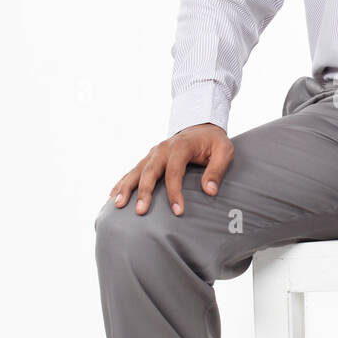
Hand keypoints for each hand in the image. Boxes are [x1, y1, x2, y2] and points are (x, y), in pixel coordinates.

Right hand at [109, 123, 234, 216]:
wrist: (201, 126)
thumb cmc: (213, 141)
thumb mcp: (224, 151)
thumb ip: (217, 170)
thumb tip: (209, 191)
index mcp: (180, 147)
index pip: (175, 171)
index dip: (175, 192)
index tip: (178, 211)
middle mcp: (162, 149)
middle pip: (150, 171)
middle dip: (144, 192)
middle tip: (140, 211)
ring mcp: (153, 154)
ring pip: (136, 171)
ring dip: (126, 188)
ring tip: (117, 205)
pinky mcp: (148, 159)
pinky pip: (132, 172)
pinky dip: (122, 184)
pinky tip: (113, 197)